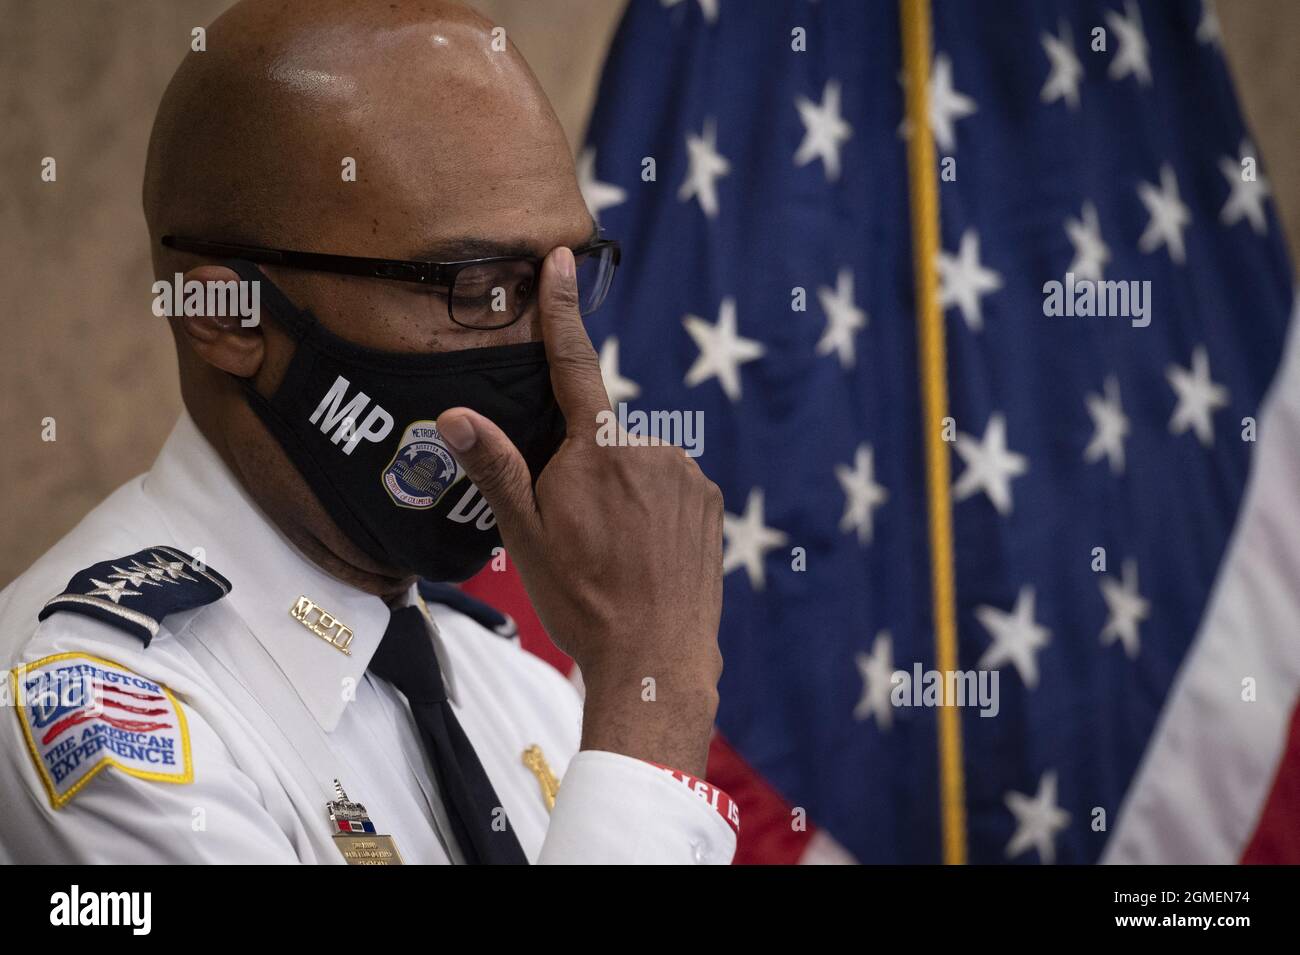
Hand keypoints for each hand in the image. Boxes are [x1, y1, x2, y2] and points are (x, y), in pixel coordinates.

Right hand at [436, 247, 722, 776]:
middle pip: (600, 436)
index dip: (563, 310)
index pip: (573, 364)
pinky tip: (647, 554)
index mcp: (595, 452)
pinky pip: (671, 486)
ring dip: (623, 491)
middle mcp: (647, 449)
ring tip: (617, 553)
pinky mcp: (709, 501)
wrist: (656, 659)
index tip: (561, 259)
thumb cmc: (583, 600)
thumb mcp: (525, 537)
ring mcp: (685, 475)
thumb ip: (495, 468)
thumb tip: (453, 416)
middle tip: (580, 532)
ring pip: (638, 464)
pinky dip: (655, 508)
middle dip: (584, 467)